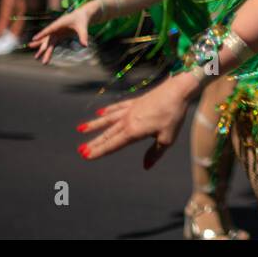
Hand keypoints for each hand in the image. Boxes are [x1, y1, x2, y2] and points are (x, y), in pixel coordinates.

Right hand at [30, 0, 98, 63]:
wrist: (81, 16)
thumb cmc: (81, 20)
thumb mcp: (83, 27)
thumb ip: (83, 36)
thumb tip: (85, 45)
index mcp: (60, 23)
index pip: (50, 29)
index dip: (42, 34)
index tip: (35, 38)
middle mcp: (56, 28)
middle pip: (47, 37)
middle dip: (41, 45)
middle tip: (34, 52)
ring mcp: (56, 32)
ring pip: (48, 42)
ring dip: (43, 50)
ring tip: (36, 57)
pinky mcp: (58, 36)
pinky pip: (52, 44)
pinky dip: (48, 50)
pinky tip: (43, 56)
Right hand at [77, 74, 194, 165]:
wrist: (177, 89)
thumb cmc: (173, 115)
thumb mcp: (167, 138)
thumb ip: (155, 153)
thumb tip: (145, 167)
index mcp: (134, 131)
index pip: (113, 144)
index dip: (99, 151)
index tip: (86, 156)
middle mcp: (128, 120)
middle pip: (108, 134)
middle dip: (94, 142)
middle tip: (80, 150)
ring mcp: (130, 109)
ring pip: (108, 119)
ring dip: (95, 125)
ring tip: (81, 129)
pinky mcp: (135, 102)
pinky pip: (117, 108)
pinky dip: (108, 111)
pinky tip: (101, 113)